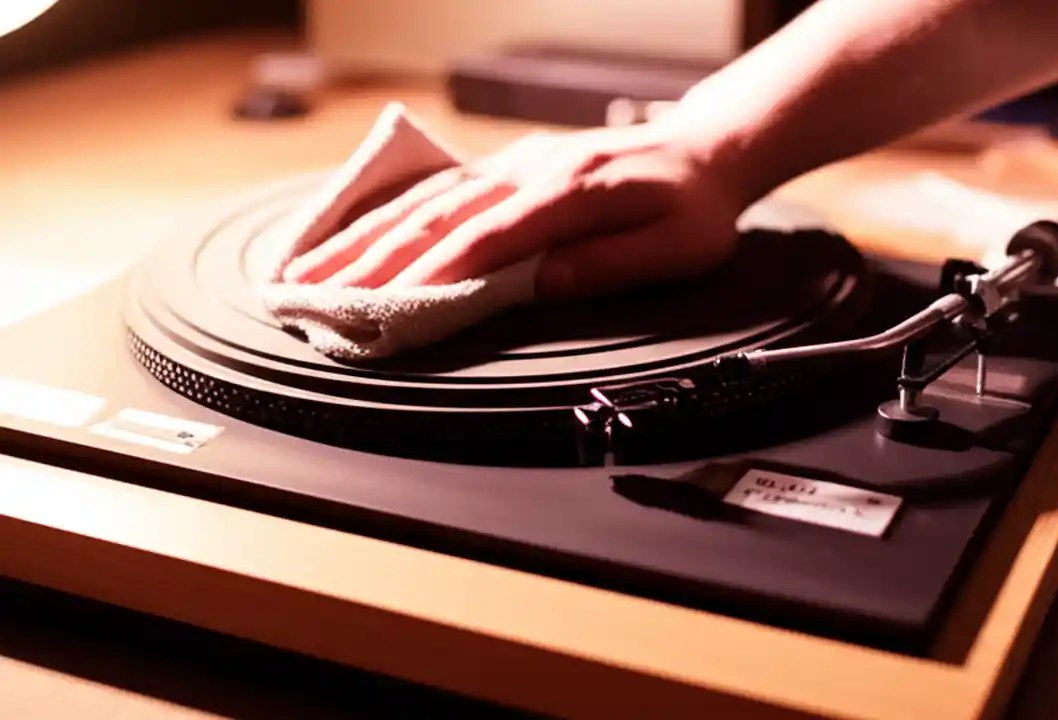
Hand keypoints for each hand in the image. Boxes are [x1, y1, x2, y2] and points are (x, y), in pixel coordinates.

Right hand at [282, 121, 749, 300]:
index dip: (435, 274)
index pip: (488, 238)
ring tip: (309, 270)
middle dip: (371, 260)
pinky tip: (355, 233)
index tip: (387, 308)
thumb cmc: (695, 207)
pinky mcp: (511, 167)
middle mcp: (531, 172)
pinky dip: (391, 212)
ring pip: (427, 199)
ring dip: (365, 236)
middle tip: (313, 298)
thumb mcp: (676, 247)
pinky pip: (440, 188)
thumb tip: (538, 286)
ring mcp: (515, 165)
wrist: (705, 148)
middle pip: (437, 216)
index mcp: (571, 192)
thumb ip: (607, 264)